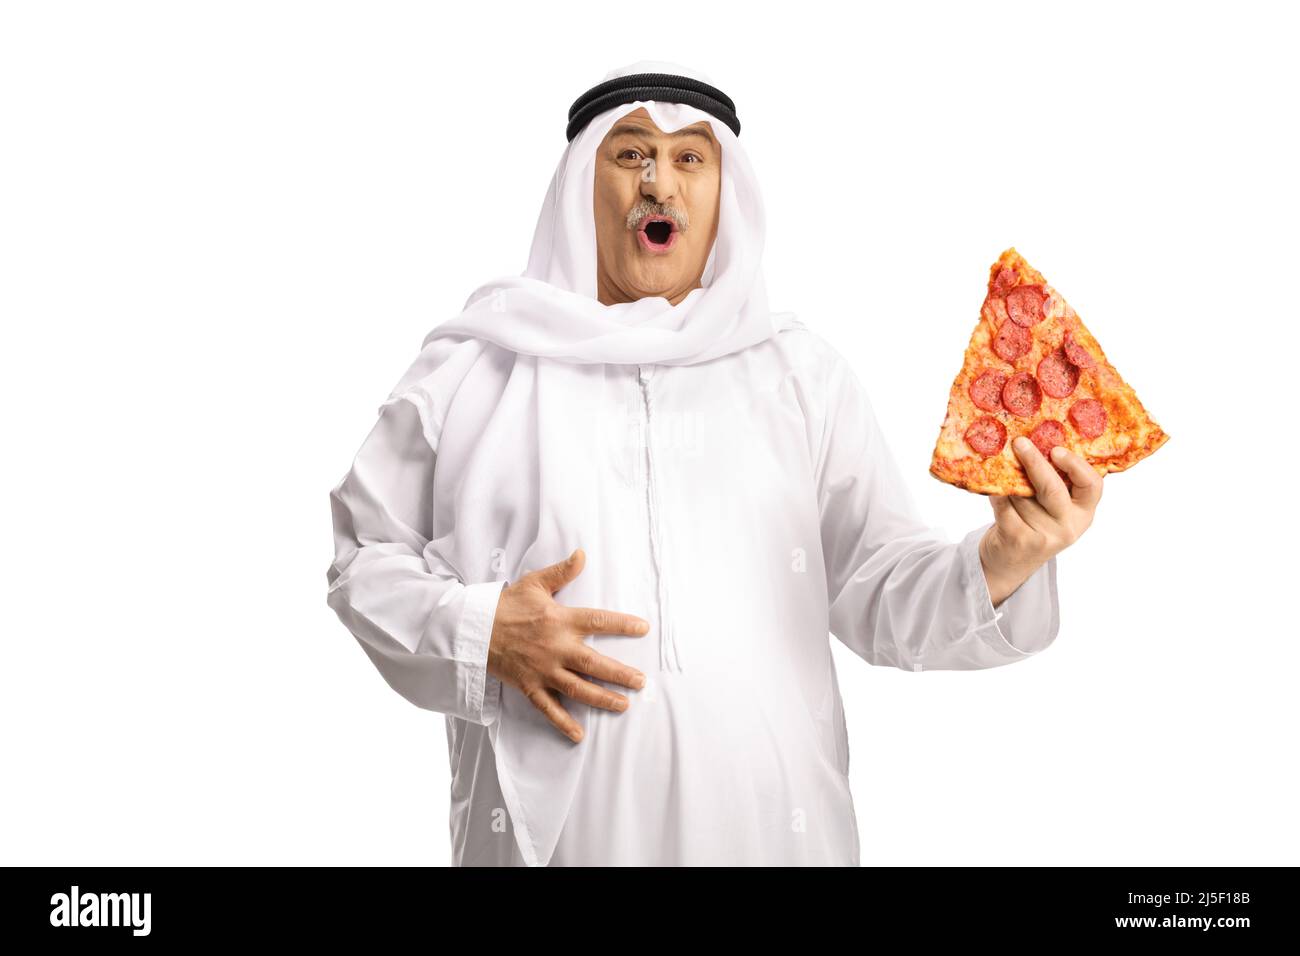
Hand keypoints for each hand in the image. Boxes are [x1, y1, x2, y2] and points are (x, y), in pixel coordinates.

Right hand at [487, 548, 648, 743]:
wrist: (474, 629)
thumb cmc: (506, 605)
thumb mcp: (534, 583)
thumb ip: (562, 572)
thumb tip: (582, 554)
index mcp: (560, 620)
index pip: (599, 621)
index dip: (623, 625)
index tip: (643, 629)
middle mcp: (556, 647)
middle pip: (594, 663)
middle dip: (620, 674)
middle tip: (640, 682)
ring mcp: (543, 670)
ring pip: (578, 688)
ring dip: (602, 698)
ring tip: (623, 705)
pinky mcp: (530, 686)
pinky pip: (549, 708)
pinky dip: (563, 722)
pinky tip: (579, 734)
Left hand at [979, 436, 1102, 605]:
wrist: (1011, 561)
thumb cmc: (1034, 521)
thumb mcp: (1054, 506)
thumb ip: (1055, 480)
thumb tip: (1034, 437)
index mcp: (1084, 512)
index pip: (1093, 486)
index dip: (1076, 466)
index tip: (1057, 450)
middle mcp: (1069, 525)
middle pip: (1053, 488)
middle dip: (1035, 462)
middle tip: (1019, 442)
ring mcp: (1045, 536)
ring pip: (1022, 495)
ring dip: (1009, 477)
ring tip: (1000, 463)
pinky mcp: (1019, 539)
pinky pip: (1003, 506)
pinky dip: (995, 491)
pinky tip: (989, 482)